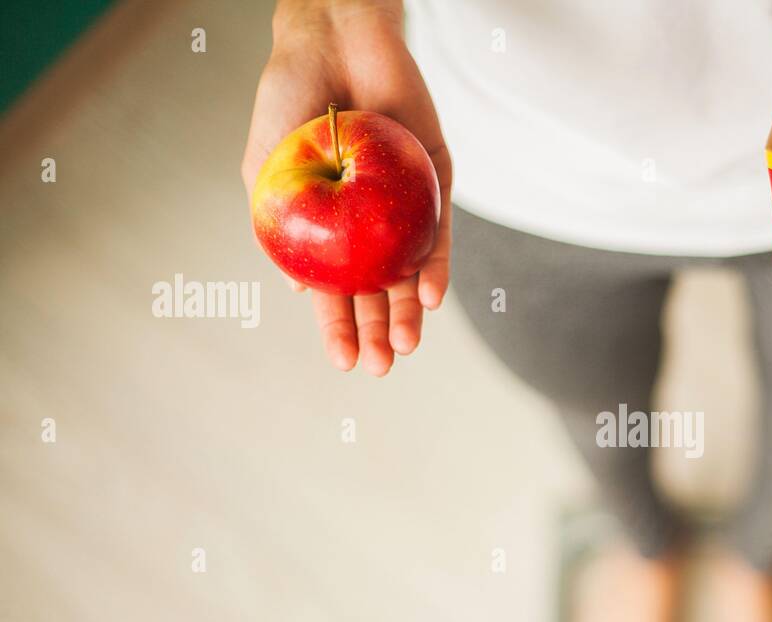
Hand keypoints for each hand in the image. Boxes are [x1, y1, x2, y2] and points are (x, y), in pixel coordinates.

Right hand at [241, 0, 452, 375]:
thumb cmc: (290, 99)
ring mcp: (404, 207)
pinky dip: (436, 265)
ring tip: (405, 346)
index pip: (334, 291)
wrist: (333, 39)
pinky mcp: (436, 183)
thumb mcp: (268, 167)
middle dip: (378, 333)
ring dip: (409, 312)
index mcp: (326, 229)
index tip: (342, 363)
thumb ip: (276, 221)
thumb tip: (296, 288)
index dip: (337, 329)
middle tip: (380, 368)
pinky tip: (430, 297)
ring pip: (411, 272)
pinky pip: (440, 233)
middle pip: (377, 291)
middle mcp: (367, 225)